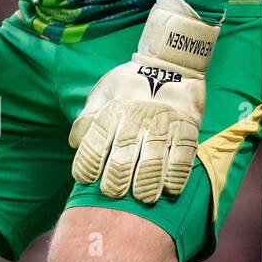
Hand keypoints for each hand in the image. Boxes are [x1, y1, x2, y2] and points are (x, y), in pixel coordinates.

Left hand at [68, 0, 219, 203]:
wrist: (171, 65)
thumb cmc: (129, 87)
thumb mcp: (103, 95)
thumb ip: (88, 120)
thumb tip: (74, 143)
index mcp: (113, 110)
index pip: (96, 140)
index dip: (89, 162)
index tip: (85, 179)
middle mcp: (138, 117)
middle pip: (125, 152)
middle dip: (117, 176)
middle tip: (113, 193)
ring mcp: (165, 123)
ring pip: (154, 157)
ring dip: (148, 180)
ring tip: (143, 197)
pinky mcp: (187, 128)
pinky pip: (184, 154)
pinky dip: (177, 174)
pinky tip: (170, 189)